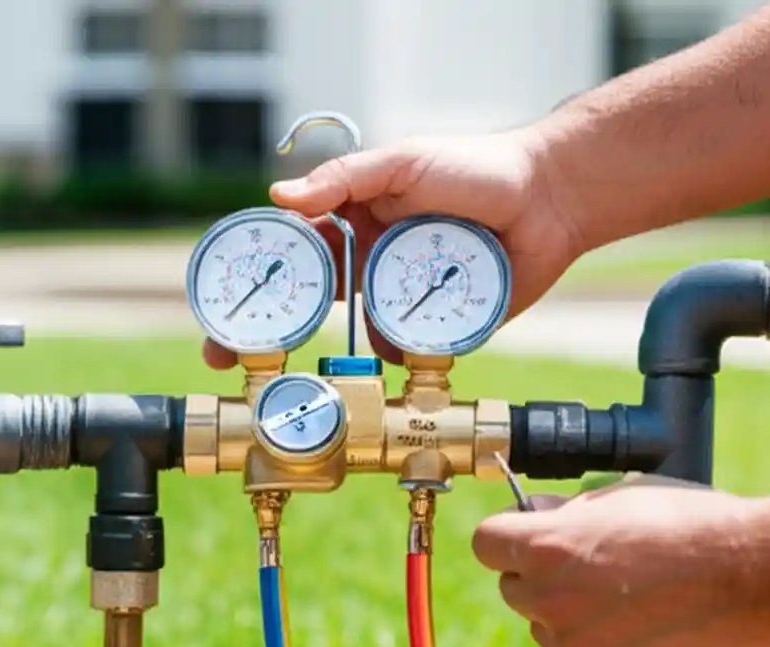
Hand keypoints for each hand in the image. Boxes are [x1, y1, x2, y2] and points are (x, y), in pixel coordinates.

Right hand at [202, 127, 585, 368]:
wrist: (550, 197)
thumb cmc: (475, 167)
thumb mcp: (402, 163)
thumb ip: (343, 180)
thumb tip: (279, 196)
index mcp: (353, 224)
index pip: (289, 255)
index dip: (249, 283)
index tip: (218, 312)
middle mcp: (371, 264)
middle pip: (309, 305)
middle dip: (268, 335)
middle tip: (236, 361)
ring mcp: (402, 298)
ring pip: (357, 335)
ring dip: (344, 347)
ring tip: (342, 355)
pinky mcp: (440, 326)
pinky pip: (409, 351)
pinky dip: (401, 356)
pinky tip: (401, 350)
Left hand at [471, 474, 769, 646]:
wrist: (754, 578)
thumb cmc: (690, 524)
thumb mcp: (617, 496)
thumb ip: (564, 510)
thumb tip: (534, 511)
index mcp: (545, 547)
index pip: (487, 543)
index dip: (509, 535)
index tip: (529, 534)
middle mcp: (551, 600)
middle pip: (515, 588)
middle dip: (540, 575)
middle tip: (589, 563)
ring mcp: (577, 646)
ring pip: (550, 627)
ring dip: (572, 612)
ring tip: (629, 593)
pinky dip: (605, 646)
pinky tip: (646, 624)